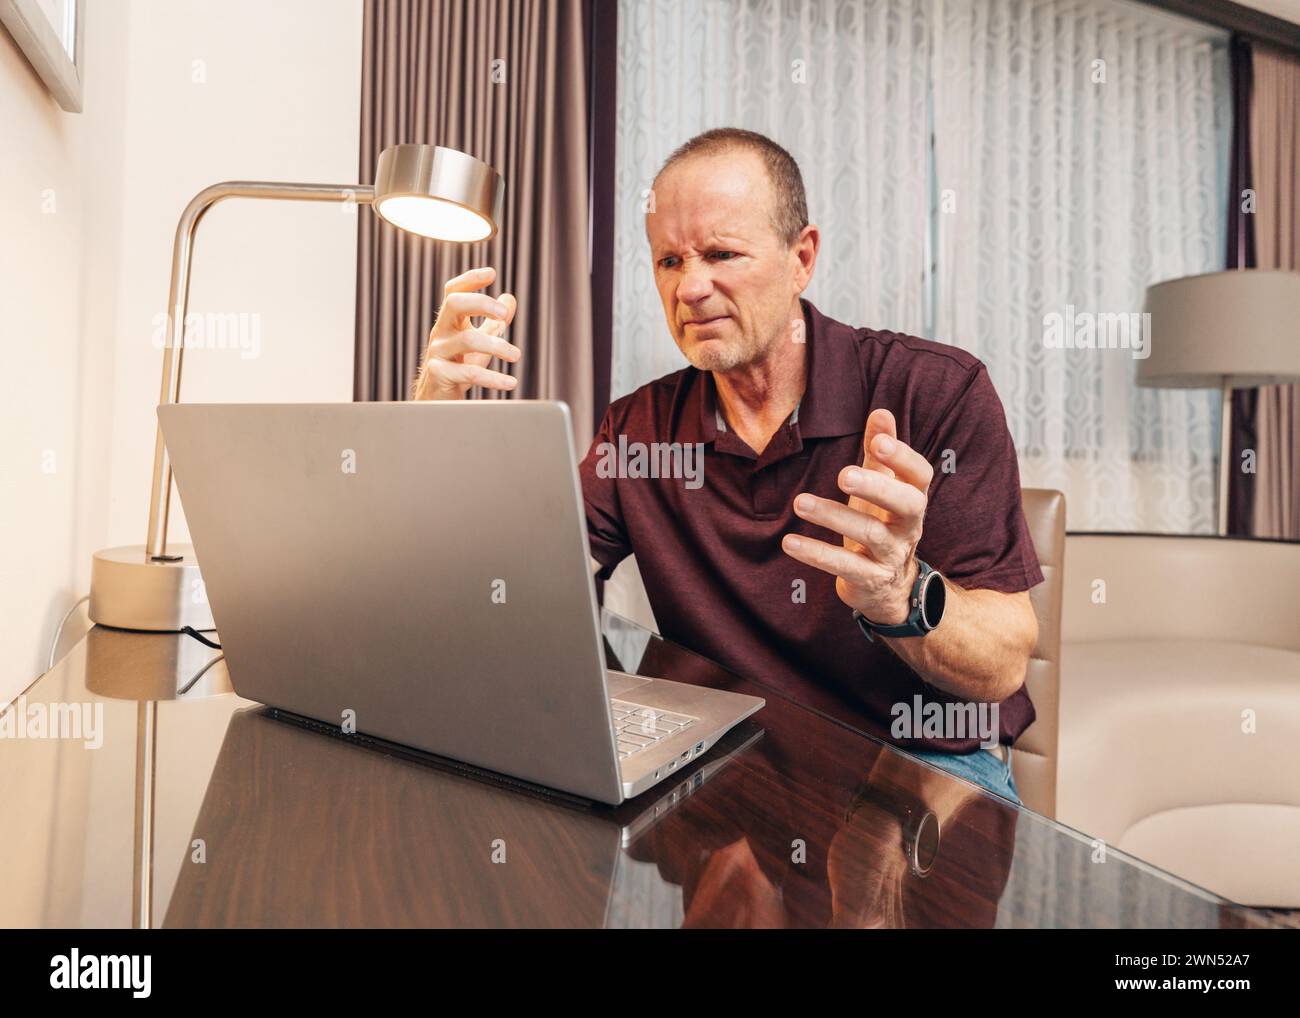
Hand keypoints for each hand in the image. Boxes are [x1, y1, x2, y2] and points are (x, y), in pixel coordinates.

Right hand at [412, 266, 518, 399]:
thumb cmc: (458, 369)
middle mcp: (441, 333)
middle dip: (481, 303)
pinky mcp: (439, 375)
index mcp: (451, 322)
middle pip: (454, 303)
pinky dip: (493, 378)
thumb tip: (510, 298)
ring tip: (516, 355)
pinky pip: (468, 373)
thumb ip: (493, 322)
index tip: (491, 273)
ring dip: (497, 346)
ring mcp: (438, 353)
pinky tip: (510, 382)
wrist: (437, 402)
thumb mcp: (478, 343)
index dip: (470, 279)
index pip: (454, 291)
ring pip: (467, 340)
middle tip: (503, 314)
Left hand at [780, 408, 932, 624]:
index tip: (878, 441)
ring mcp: (891, 555)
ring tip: (800, 502)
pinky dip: (816, 553)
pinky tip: (789, 541)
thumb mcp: (882, 489)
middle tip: (844, 475)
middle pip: (906, 505)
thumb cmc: (881, 524)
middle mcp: (908, 527)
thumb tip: (881, 412)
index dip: (903, 458)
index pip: (919, 475)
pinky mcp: (869, 579)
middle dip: (877, 488)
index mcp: (913, 499)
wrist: (888, 587)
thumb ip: (880, 454)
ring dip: (834, 516)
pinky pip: (844, 566)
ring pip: (870, 535)